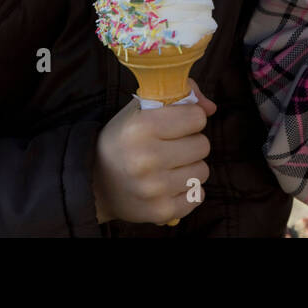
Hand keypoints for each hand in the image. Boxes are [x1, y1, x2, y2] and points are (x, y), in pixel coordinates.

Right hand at [92, 79, 216, 225]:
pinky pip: (198, 195)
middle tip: (170, 146)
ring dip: (190, 167)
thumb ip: (179, 96)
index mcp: (140, 128)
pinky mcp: (162, 211)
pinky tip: (169, 185)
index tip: (176, 123)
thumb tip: (211, 107)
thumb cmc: (124, 140)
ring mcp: (154, 188)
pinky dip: (188, 190)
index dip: (190, 118)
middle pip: (203, 145)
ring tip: (168, 166)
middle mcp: (146, 159)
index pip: (197, 117)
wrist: (96, 183)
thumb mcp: (140, 109)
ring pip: (202, 171)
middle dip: (190, 143)